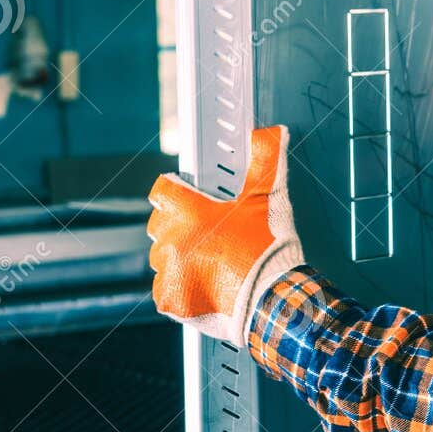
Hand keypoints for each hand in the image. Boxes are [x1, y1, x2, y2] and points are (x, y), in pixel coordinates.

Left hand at [147, 125, 303, 344]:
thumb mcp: (267, 199)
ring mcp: (169, 273)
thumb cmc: (267, 247)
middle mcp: (171, 241)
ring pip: (162, 258)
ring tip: (207, 261)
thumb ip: (266, 160)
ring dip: (178, 257)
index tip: (185, 196)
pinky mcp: (171, 300)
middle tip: (205, 233)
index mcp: (188, 212)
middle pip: (159, 226)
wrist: (272, 298)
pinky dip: (179, 288)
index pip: (162, 191)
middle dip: (177, 226)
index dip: (174, 191)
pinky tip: (202, 284)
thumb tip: (272, 132)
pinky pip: (164, 289)